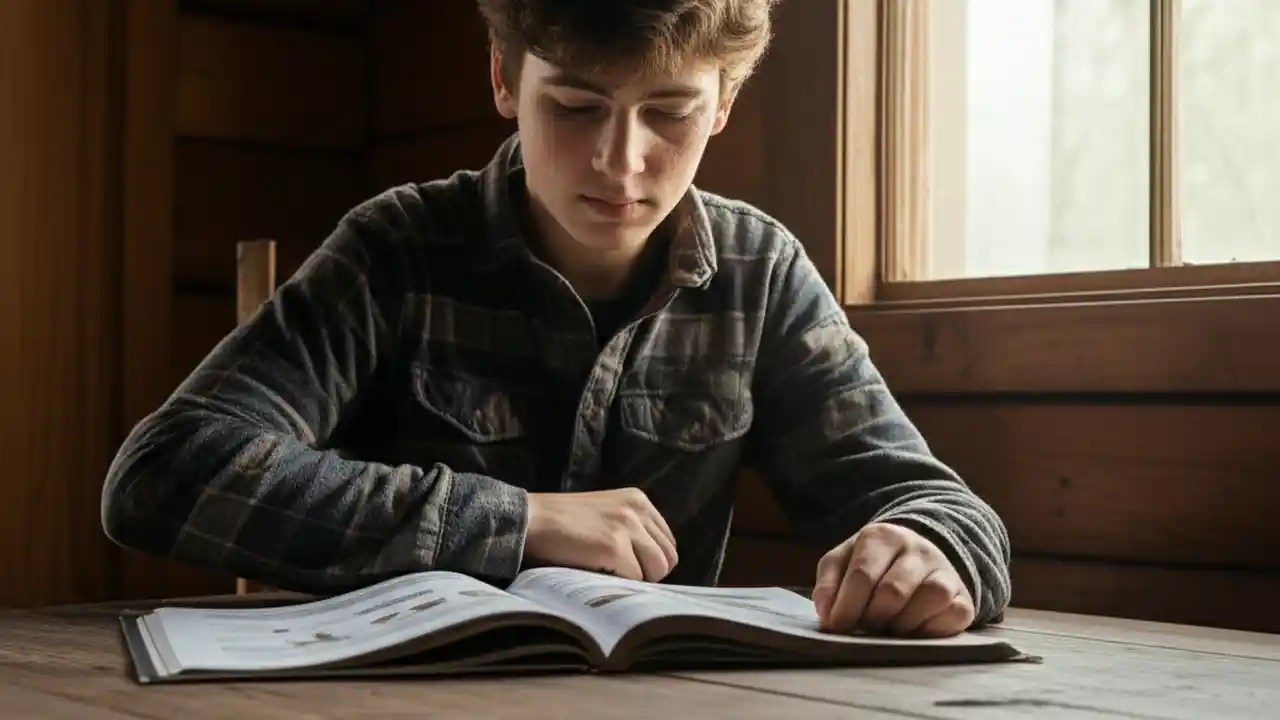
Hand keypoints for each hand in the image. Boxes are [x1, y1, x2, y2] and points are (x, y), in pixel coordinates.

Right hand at [524, 488, 677, 581]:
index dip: (651, 561)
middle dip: (648, 574)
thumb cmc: (561, 524)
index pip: (668, 542)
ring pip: (657, 570)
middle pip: (668, 558)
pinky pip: (634, 579)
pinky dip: (618, 584)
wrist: (529, 520)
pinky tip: (597, 574)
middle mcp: (637, 509)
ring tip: (609, 574)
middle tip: (620, 576)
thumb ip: (632, 531)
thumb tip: (655, 566)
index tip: (629, 568)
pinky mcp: (613, 546)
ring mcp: (626, 526)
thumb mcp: (605, 514)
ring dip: (636, 580)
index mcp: (638, 500)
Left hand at [812, 523, 973, 636]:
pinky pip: (956, 613)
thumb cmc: (872, 564)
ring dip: (905, 623)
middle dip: (873, 617)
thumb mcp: (843, 562)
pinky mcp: (964, 595)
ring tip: (890, 628)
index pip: (862, 575)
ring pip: (931, 596)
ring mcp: (944, 570)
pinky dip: (934, 628)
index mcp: (882, 536)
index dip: (846, 607)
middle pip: (894, 590)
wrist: (917, 556)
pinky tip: (916, 629)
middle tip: (865, 628)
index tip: (836, 627)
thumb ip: (829, 584)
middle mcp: (917, 549)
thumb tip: (826, 612)